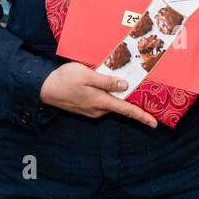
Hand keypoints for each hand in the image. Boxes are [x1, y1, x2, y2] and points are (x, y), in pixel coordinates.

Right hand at [39, 62, 158, 127]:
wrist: (44, 88)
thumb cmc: (65, 79)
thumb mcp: (86, 75)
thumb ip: (106, 81)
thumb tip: (125, 86)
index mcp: (101, 102)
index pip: (127, 110)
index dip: (142, 116)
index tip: (155, 123)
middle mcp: (98, 110)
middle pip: (120, 106)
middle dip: (129, 100)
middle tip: (140, 90)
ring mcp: (91, 110)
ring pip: (110, 103)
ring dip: (115, 96)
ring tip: (117, 82)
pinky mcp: (85, 108)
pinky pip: (101, 102)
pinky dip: (106, 96)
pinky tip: (103, 86)